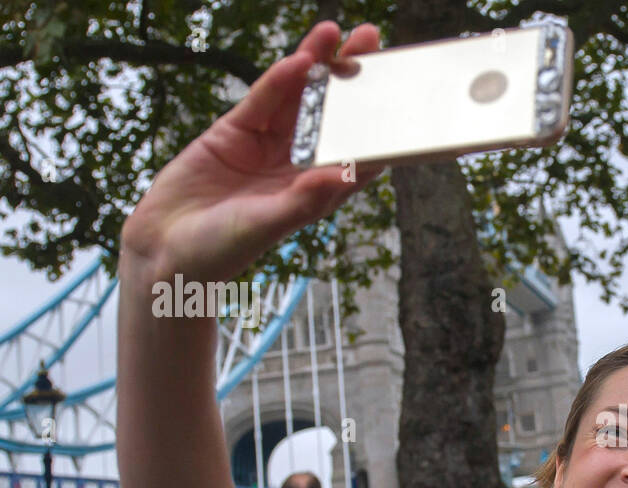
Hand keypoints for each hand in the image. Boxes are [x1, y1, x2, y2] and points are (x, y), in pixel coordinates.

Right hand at [120, 21, 383, 281]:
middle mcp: (296, 165)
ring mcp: (266, 146)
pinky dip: (278, 80)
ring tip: (336, 32)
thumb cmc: (221, 251)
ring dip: (316, 65)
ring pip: (297, 98)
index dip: (377, 125)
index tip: (398, 95)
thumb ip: (304, 199)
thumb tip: (346, 176)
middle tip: (372, 40)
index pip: (356, 153)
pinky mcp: (234, 132)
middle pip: (331, 114)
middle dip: (350, 78)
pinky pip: (262, 101)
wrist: (166, 251)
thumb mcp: (267, 225)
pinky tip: (298, 60)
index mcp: (316, 192)